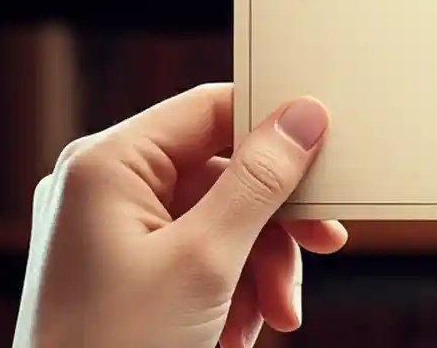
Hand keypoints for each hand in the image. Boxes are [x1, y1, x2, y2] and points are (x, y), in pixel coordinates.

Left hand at [12, 83, 347, 347]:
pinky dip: (234, 289)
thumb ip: (260, 180)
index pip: (210, 109)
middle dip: (274, 224)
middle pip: (226, 171)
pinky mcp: (129, 272)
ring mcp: (114, 232)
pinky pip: (204, 255)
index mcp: (107, 164)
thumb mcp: (206, 260)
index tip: (329, 155)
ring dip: (261, 267)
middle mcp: (107, 188)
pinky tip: (240, 328)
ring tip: (274, 314)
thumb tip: (304, 116)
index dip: (273, 128)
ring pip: (224, 219)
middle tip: (322, 246)